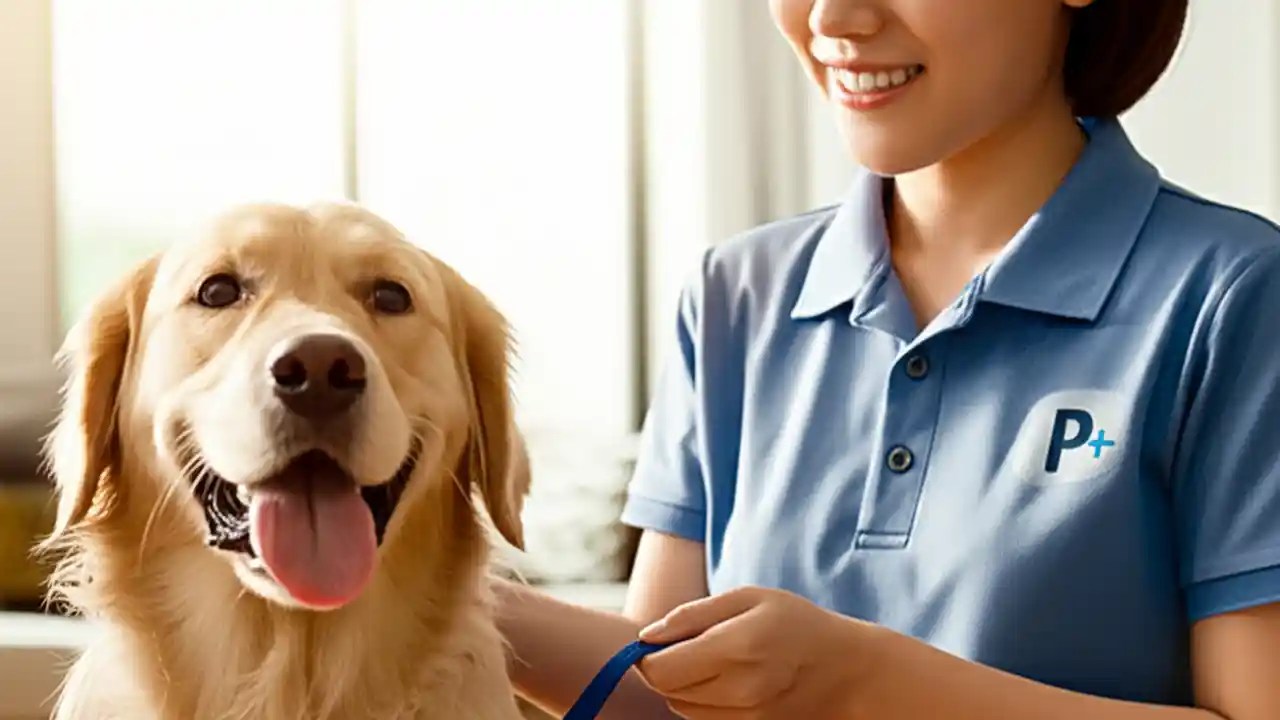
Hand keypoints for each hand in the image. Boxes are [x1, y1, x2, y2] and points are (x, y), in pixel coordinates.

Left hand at [634, 586, 877, 718]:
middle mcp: (738, 689)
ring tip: (711, 661)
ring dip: (682, 686)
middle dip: (664, 668)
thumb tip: (646, 636)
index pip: (659, 669)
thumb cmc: (795, 624)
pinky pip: (702, 719)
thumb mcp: (748, 598)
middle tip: (687, 647)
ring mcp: (745, 716)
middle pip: (666, 690)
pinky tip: (725, 680)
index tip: (659, 640)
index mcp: (735, 647)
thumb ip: (692, 615)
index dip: (647, 655)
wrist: (845, 671)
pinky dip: (700, 701)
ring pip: (680, 707)